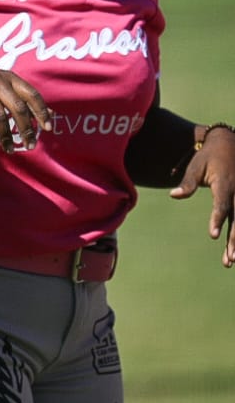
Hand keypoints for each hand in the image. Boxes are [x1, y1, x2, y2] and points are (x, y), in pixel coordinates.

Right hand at [0, 67, 51, 152]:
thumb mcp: (3, 86)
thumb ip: (23, 98)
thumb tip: (50, 114)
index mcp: (10, 77)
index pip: (32, 94)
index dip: (41, 112)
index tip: (48, 128)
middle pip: (18, 108)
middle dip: (26, 129)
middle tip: (30, 145)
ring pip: (0, 117)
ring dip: (6, 136)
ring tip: (10, 150)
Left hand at [169, 127, 234, 266]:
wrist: (229, 142)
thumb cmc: (207, 156)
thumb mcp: (195, 166)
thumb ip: (187, 183)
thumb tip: (173, 195)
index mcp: (225, 184)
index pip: (222, 205)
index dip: (217, 220)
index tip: (213, 235)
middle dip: (234, 240)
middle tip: (230, 259)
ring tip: (231, 260)